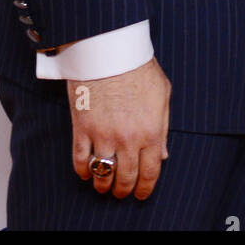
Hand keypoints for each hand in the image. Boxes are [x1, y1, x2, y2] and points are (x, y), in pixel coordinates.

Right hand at [68, 56, 170, 199]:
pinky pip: (80, 160)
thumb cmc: (139, 67)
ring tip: (103, 187)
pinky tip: (86, 173)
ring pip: (103, 174)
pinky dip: (82, 171)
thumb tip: (163, 154)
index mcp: (151, 131)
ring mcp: (103, 135)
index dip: (145, 188)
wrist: (110, 50)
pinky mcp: (82, 129)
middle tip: (121, 193)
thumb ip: (164, 127)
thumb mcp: (162, 94)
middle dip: (124, 190)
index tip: (141, 194)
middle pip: (126, 177)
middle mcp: (128, 139)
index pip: (150, 171)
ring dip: (103, 185)